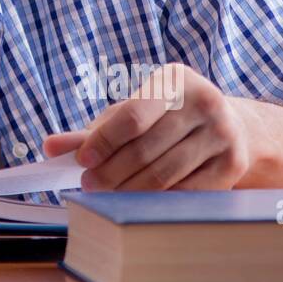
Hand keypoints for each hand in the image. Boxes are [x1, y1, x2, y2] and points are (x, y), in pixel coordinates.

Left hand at [43, 65, 257, 190]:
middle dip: (111, 171)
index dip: (104, 141)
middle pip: (146, 149)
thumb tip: (49, 147)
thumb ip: (92, 130)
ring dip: (130, 190)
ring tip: (107, 194)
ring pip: (165, 174)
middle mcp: (205, 102)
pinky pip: (186, 191)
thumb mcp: (132, 112)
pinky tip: (139, 201)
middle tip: (89, 185)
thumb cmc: (165, 118)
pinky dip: (158, 200)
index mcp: (175, 80)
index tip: (82, 161)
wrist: (227, 125)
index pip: (132, 116)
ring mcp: (223, 133)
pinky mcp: (233, 164)